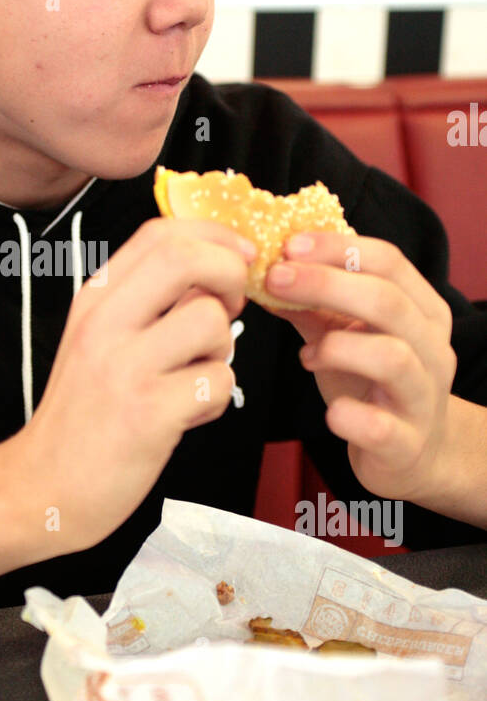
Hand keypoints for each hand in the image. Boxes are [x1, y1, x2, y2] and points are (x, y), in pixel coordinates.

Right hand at [19, 217, 254, 553]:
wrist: (43, 487)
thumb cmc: (81, 417)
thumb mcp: (96, 340)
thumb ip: (144, 303)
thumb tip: (210, 271)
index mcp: (94, 300)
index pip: (160, 234)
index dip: (213, 235)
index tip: (237, 256)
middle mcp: (106, 324)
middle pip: (186, 258)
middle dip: (230, 273)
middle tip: (232, 304)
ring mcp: (125, 367)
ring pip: (211, 321)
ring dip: (222, 349)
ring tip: (195, 375)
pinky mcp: (148, 413)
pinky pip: (217, 382)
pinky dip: (214, 400)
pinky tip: (186, 414)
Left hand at [263, 232, 456, 503]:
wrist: (412, 454)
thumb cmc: (374, 384)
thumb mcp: (345, 337)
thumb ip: (313, 307)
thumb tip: (267, 272)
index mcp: (422, 311)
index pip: (389, 262)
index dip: (337, 249)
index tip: (288, 246)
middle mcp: (433, 348)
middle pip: (387, 302)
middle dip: (325, 284)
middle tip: (275, 280)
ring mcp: (424, 397)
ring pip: (391, 357)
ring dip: (337, 348)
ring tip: (307, 356)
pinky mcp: (407, 443)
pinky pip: (377, 425)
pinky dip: (346, 415)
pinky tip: (330, 412)